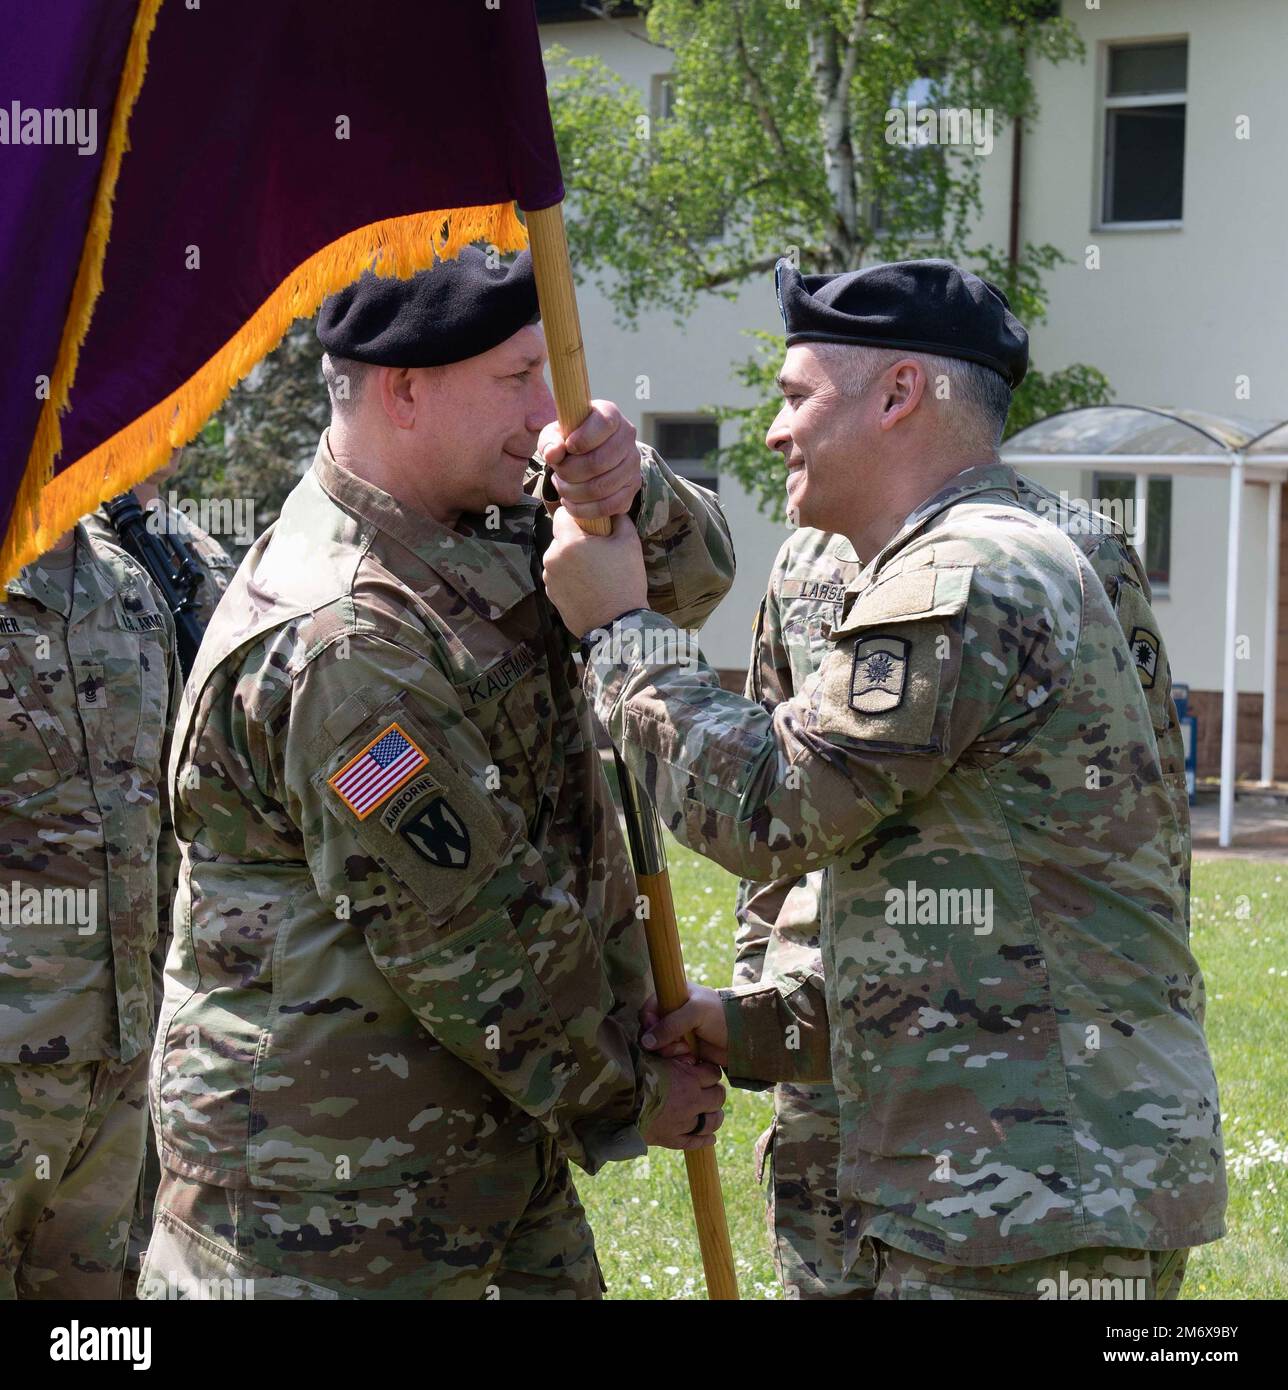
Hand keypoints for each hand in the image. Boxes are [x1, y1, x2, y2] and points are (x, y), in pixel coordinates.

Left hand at [538, 399, 641, 520]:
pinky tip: (571, 503)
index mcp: (610, 414)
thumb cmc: (570, 439)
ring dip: (573, 492)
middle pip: (598, 462)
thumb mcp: (555, 434)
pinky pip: (608, 506)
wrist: (590, 454)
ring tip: (562, 486)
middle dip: (569, 472)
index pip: (603, 425)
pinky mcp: (633, 489)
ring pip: (601, 487)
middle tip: (558, 473)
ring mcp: (633, 465)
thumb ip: (550, 440)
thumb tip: (553, 454)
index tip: (567, 448)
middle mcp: (628, 438)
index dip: (581, 440)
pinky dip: (584, 510)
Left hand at [542, 507, 646, 637]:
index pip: (563, 513)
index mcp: (569, 542)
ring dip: (572, 560)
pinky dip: (569, 578)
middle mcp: (552, 558)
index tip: (592, 526)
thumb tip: (613, 512)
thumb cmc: (624, 582)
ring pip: (558, 558)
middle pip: (560, 537)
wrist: (617, 625)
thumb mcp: (630, 543)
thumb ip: (619, 519)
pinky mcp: (551, 595)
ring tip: (594, 573)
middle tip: (599, 552)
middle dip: (576, 540)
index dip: (578, 517)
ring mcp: (549, 578)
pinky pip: (558, 577)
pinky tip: (588, 587)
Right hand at [640, 985, 728, 1069]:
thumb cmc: (721, 1015)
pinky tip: (691, 1058)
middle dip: (661, 1041)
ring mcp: (677, 1033)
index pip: (648, 1009)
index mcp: (673, 997)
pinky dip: (677, 1059)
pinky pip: (670, 1057)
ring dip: (671, 1051)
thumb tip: (645, 1041)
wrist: (744, 1036)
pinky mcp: (684, 1049)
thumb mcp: (696, 1012)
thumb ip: (671, 1024)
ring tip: (688, 1050)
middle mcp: (672, 1015)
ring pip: (659, 1047)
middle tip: (679, 1043)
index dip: (648, 1022)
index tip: (655, 1030)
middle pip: (650, 1031)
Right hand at [642, 1056, 726, 1150]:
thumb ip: (670, 1053)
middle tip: (708, 1091)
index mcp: (688, 1078)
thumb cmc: (633, 1072)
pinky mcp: (671, 1139)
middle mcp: (691, 1101)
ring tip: (712, 1114)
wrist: (616, 1099)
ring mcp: (683, 1123)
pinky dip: (705, 1140)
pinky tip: (710, 1139)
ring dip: (714, 1117)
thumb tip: (682, 1051)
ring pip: (711, 1122)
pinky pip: (695, 1142)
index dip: (710, 1071)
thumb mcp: (654, 1055)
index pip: (713, 1073)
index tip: (704, 1070)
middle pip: (718, 1098)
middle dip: (715, 1093)